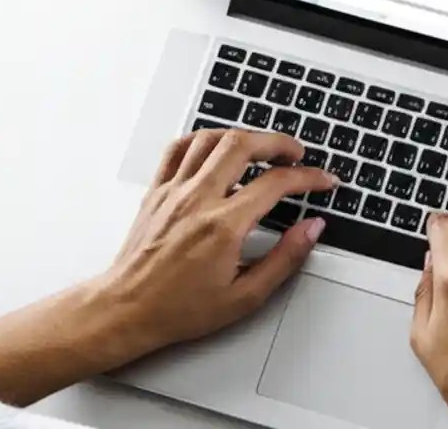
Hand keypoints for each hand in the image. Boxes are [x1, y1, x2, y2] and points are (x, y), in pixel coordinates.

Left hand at [99, 129, 335, 356]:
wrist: (125, 311)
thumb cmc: (179, 309)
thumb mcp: (245, 297)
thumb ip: (285, 259)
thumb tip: (311, 230)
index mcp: (223, 226)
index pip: (276, 183)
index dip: (308, 177)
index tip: (322, 180)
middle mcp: (197, 200)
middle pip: (243, 144)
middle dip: (278, 142)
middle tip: (296, 153)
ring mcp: (173, 192)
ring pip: (211, 139)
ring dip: (243, 135)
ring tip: (261, 147)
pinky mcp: (156, 192)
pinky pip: (178, 148)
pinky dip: (203, 139)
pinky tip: (216, 147)